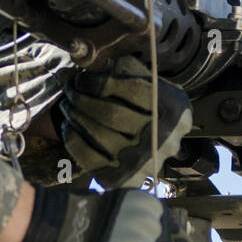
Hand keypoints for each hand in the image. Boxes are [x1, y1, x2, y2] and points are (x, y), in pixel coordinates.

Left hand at [58, 55, 192, 188]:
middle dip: (83, 98)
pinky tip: (68, 126)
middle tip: (70, 89)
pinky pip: (92, 159)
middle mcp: (164, 137)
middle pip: (113, 114)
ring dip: (76, 116)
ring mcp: (144, 161)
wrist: (159, 144)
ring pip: (100, 136)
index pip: (133, 90)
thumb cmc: (149, 105)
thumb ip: (130, 70)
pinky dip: (75, 140)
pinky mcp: (125, 177)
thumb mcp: (151, 83)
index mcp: (174, 107)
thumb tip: (99, 64)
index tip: (82, 78)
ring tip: (67, 104)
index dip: (100, 82)